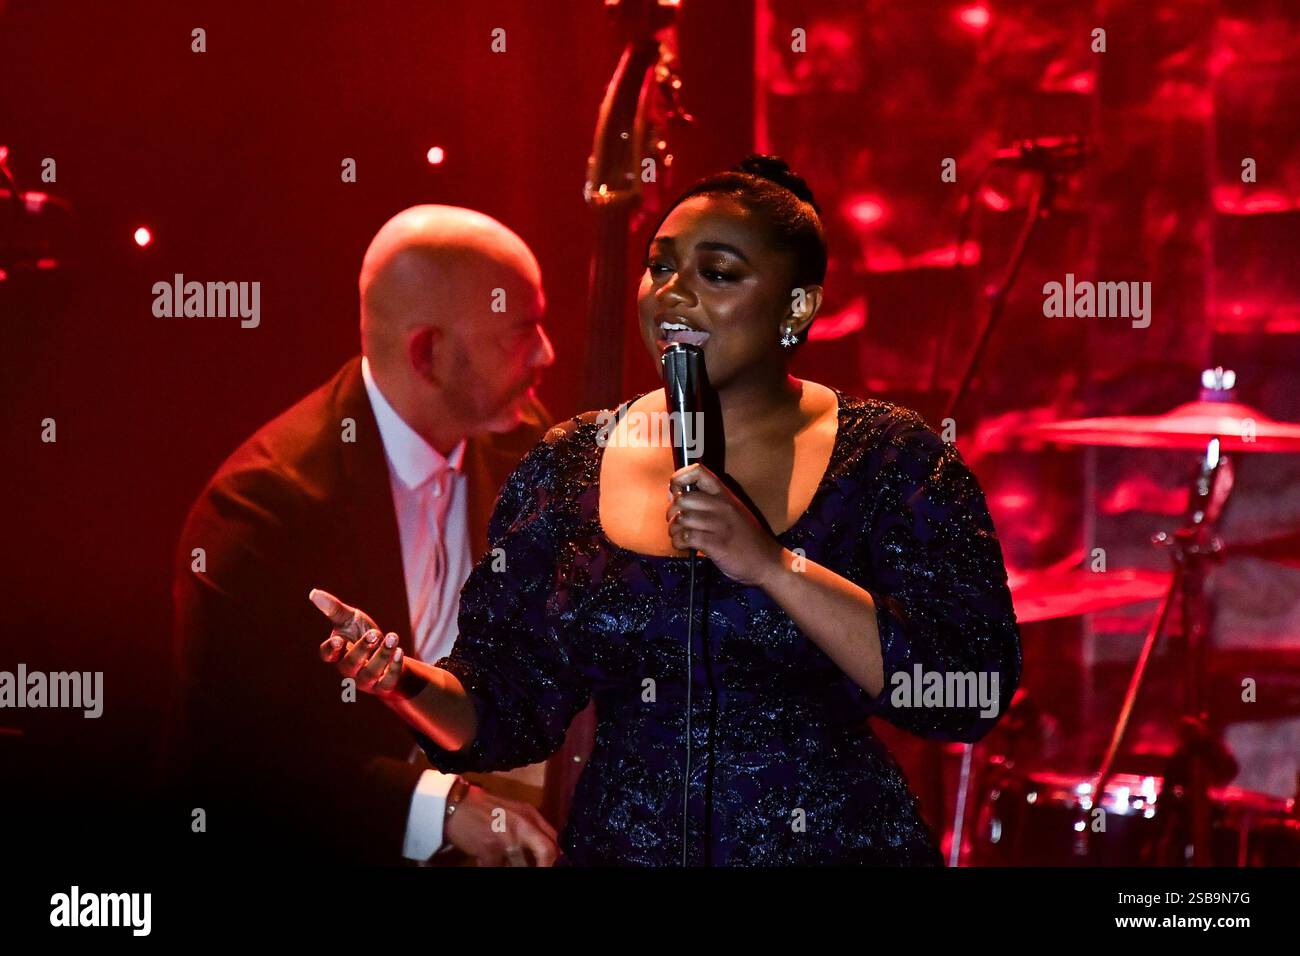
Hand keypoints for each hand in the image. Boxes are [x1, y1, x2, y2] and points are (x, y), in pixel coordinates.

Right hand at [310, 588, 406, 699]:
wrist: (389, 653)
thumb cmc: (364, 634)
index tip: (338, 641)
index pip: (327, 655)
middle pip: (349, 664)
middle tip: (374, 633)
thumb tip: (313, 592)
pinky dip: (393, 668)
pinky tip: (399, 651)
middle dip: (362, 648)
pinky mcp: (383, 686)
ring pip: (369, 673)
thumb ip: (334, 609)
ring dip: (382, 655)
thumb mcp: (351, 619)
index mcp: (338, 653)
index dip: (330, 650)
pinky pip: (387, 682)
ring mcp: (365, 680)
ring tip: (392, 636)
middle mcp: (349, 669)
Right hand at [445, 785, 560, 866]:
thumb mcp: (512, 811)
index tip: (552, 864)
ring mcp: (508, 837)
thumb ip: (528, 825)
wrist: (455, 804)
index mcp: (530, 814)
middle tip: (540, 870)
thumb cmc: (482, 807)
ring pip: (523, 865)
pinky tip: (488, 862)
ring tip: (508, 863)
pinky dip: (495, 867)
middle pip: (548, 851)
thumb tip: (539, 845)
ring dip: (517, 866)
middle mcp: (523, 825)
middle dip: (546, 865)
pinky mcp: (490, 849)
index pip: (553, 837)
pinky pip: (498, 868)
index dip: (556, 855)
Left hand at [666, 463, 783, 586]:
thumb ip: (706, 501)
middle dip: (672, 512)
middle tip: (677, 522)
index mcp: (725, 494)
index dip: (679, 478)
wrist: (767, 561)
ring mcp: (720, 524)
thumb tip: (673, 494)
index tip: (675, 492)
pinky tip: (685, 546)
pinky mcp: (716, 544)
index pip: (697, 471)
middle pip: (682, 498)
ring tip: (680, 536)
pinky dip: (679, 543)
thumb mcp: (731, 511)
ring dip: (674, 530)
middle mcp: (722, 506)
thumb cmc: (745, 537)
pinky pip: (686, 537)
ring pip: (682, 519)